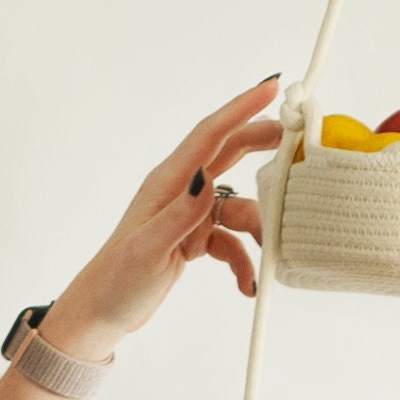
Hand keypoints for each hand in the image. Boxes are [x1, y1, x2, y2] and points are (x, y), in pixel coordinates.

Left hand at [40, 78, 282, 361]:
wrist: (102, 313)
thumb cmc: (117, 279)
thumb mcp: (149, 247)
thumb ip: (181, 214)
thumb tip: (207, 178)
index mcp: (167, 183)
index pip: (208, 135)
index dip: (240, 108)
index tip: (271, 86)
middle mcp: (181, 192)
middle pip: (229, 155)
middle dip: (263, 146)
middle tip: (297, 143)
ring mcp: (190, 215)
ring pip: (238, 207)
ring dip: (256, 230)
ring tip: (266, 255)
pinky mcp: (195, 239)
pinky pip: (232, 242)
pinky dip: (242, 262)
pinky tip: (245, 285)